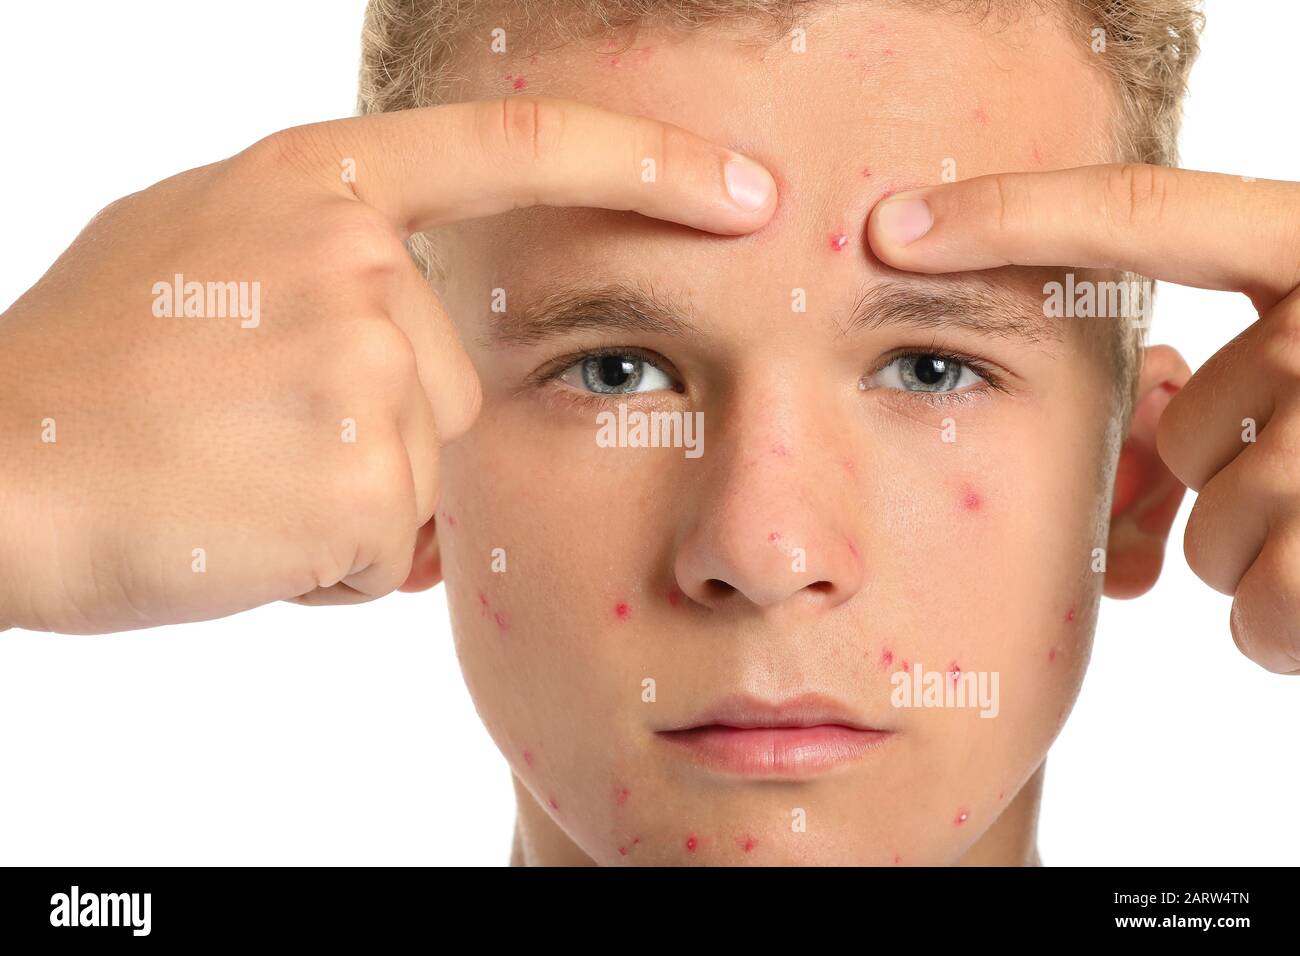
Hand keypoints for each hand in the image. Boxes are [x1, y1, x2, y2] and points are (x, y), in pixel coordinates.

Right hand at [0, 96, 776, 632]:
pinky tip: (239, 529)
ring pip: (425, 468)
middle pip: (453, 380)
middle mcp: (351, 253)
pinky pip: (392, 544)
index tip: (746, 190)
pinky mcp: (364, 468)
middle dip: (380, 437)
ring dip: (348, 502)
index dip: (645, 164)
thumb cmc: (81, 376)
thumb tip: (415, 349)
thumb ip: (319, 272)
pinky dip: (328, 564)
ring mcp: (362, 355)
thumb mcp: (195, 261)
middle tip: (246, 441)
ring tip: (231, 482)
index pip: (518, 148)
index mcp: (313, 185)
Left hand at [867, 163, 1299, 672]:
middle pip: (1188, 428)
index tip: (893, 225)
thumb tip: (1146, 450)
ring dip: (1254, 562)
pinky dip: (1286, 634)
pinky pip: (1261, 612)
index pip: (1146, 213)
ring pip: (1215, 532)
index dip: (1014, 215)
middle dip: (1210, 481)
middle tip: (1294, 492)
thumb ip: (1246, 384)